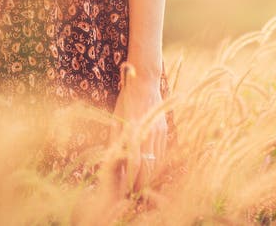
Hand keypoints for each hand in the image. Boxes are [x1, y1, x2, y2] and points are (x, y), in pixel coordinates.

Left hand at [109, 68, 167, 195]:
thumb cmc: (126, 100)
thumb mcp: (116, 117)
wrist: (146, 83)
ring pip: (157, 163)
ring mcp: (159, 132)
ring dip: (149, 177)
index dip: (131, 177)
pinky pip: (162, 154)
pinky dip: (156, 166)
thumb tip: (110, 160)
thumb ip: (114, 139)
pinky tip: (149, 171)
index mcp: (134, 129)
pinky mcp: (164, 131)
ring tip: (140, 185)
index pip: (135, 161)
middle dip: (141, 182)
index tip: (125, 188)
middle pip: (148, 167)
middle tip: (132, 192)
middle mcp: (148, 132)